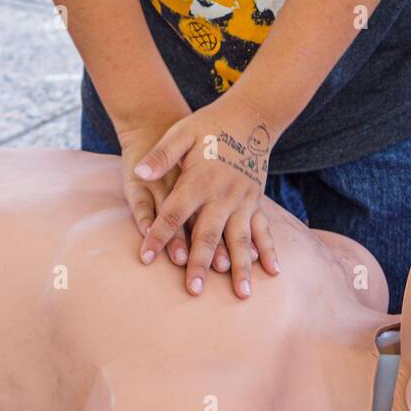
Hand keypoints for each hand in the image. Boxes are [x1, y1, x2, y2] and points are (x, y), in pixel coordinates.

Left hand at [133, 95, 280, 299]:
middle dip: (199, 264)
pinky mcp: (256, 201)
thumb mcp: (182, 132)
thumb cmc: (210, 125)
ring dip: (240, 268)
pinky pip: (263, 229)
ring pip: (240, 240)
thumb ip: (162, 155)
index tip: (145, 258)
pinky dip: (268, 250)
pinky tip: (271, 272)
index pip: (174, 214)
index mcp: (199, 180)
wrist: (252, 116)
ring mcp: (243, 200)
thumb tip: (139, 172)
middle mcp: (223, 195)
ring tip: (241, 294)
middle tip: (193, 291)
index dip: (158, 236)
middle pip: (208, 235)